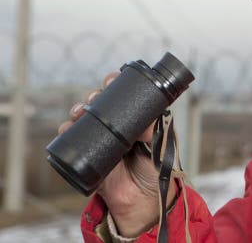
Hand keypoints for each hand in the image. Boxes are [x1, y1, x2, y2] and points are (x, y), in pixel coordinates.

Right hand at [58, 72, 176, 236]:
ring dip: (78, 109)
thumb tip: (147, 114)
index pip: (121, 95)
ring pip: (83, 117)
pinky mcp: (86, 155)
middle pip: (99, 103)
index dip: (114, 83)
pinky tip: (68, 126)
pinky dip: (66, 130)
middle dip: (94, 95)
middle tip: (95, 97)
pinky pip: (71, 139)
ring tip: (81, 111)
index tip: (111, 78)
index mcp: (133, 118)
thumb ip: (154, 129)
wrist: (142, 199)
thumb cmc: (155, 168)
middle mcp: (114, 125)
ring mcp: (99, 138)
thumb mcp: (159, 144)